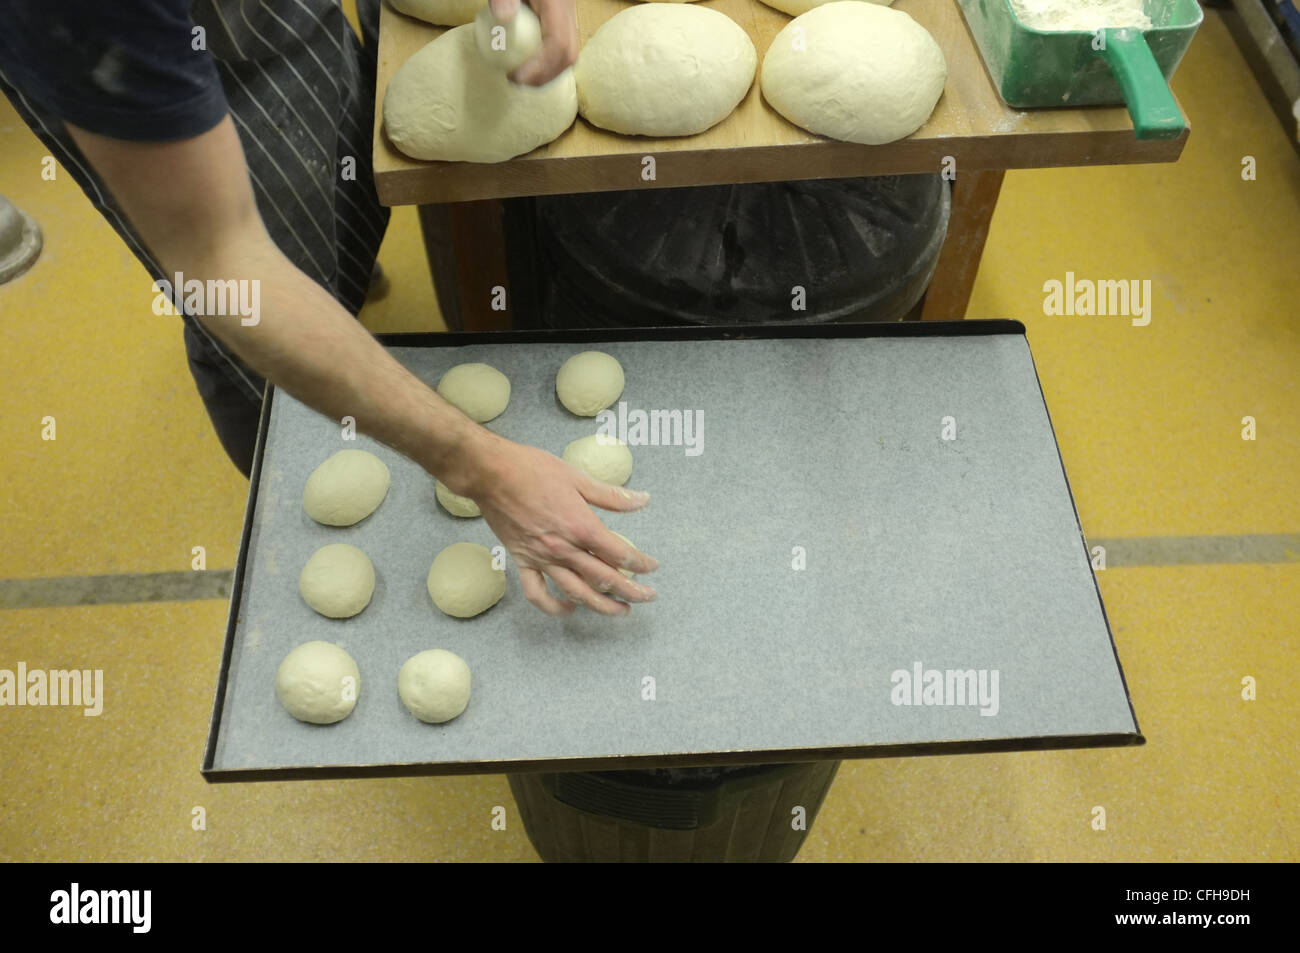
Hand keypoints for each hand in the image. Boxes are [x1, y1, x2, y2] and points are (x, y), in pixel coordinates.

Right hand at [446, 430, 658, 615]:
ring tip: (620, 611)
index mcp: (581, 526)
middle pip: (604, 578)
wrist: (490, 473)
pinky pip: (537, 593)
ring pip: (577, 592)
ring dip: (602, 606)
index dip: (640, 563)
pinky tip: (570, 608)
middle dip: (631, 591)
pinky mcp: (522, 561)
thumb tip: (643, 500)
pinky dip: (553, 607)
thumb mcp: (577, 477)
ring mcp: (542, 558)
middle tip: (648, 597)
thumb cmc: (532, 469)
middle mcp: (564, 548)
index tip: (652, 567)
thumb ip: (611, 496)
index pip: (619, 553)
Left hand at [489, 0, 578, 86]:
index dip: (541, 67)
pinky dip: (547, 61)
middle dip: (546, 76)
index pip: (558, 43)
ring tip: (521, 77)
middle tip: (517, 81)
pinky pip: (561, 46)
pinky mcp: (561, 18)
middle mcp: (567, 11)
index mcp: (556, 4)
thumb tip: (503, 18)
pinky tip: (527, 64)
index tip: (515, 76)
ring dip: (548, 72)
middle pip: (569, 54)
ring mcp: (567, 15)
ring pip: (569, 52)